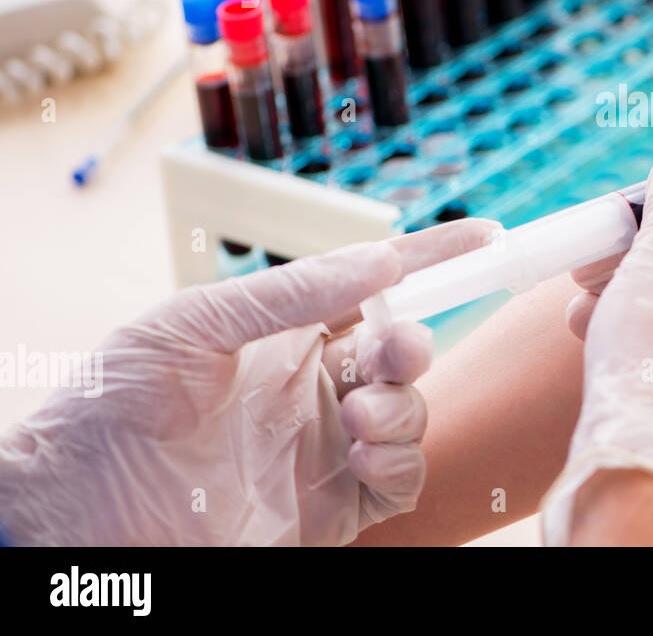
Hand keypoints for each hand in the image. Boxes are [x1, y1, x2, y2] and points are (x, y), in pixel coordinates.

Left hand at [0, 219, 498, 545]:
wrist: (72, 510)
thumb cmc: (113, 403)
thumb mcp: (194, 325)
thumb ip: (292, 294)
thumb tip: (383, 259)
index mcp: (284, 334)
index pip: (372, 288)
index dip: (431, 260)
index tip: (484, 236)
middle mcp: (312, 388)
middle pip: (399, 351)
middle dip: (413, 341)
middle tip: (396, 348)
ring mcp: (324, 449)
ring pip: (408, 413)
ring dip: (404, 405)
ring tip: (359, 415)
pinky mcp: (329, 509)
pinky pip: (397, 479)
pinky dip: (401, 461)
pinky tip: (364, 453)